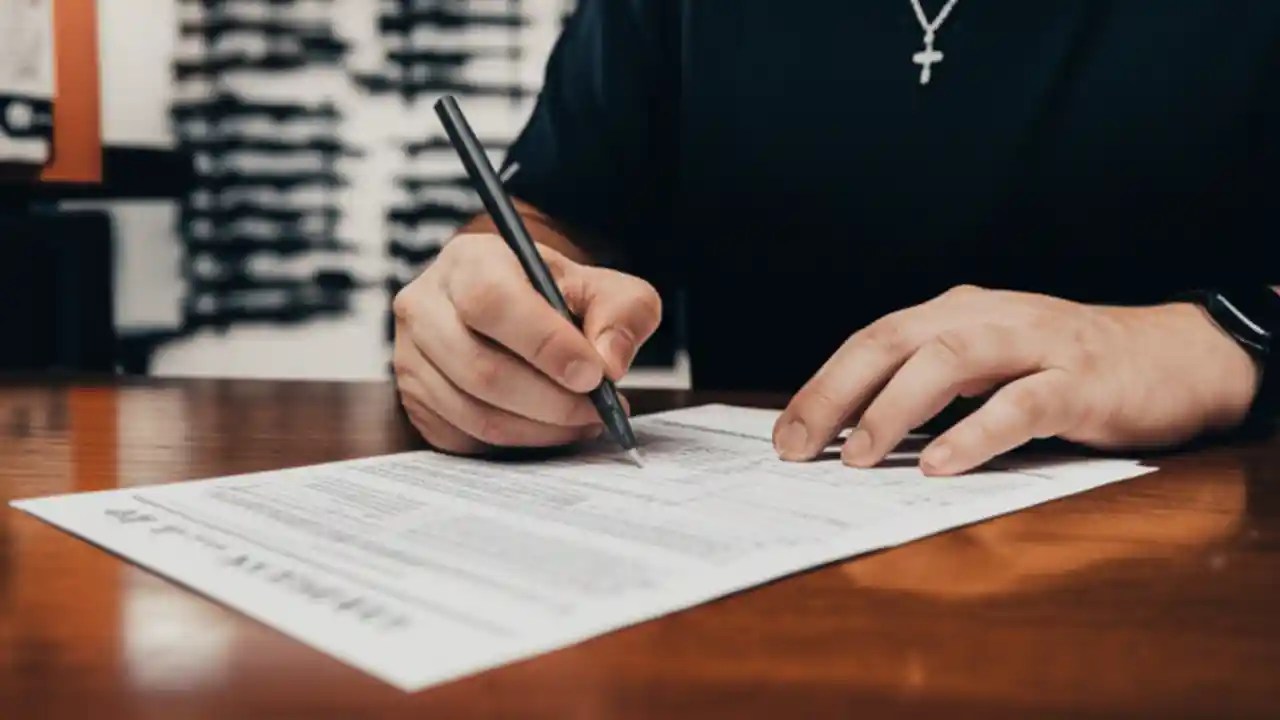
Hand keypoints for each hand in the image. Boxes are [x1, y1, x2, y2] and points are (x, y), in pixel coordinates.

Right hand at [392, 233, 661, 453]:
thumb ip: (622, 313)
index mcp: (469, 261)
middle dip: (551, 401)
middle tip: (598, 408)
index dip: (545, 344)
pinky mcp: (415, 402)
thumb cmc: (558, 297)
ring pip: (474, 412)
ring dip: (541, 428)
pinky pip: (466, 438)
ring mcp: (410, 358)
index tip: (593, 374)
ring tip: (585, 419)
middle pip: (480, 368)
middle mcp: (425, 306)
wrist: (518, 312)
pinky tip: (551, 427)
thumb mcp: (603, 288)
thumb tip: (609, 362)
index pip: (492, 302)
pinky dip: (518, 442)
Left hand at [773, 285, 1260, 474]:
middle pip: (893, 342)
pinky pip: (1021, 405)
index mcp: (956, 312)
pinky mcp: (1080, 382)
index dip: (823, 386)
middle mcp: (987, 317)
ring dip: (894, 409)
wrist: (1177, 356)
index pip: (872, 341)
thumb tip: (852, 434)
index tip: (785, 436)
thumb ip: (931, 385)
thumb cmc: (1066, 367)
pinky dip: (976, 433)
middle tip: (798, 447)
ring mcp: (1035, 345)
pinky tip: (940, 464)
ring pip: (948, 362)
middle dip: (836, 393)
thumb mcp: (988, 363)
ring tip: (858, 457)